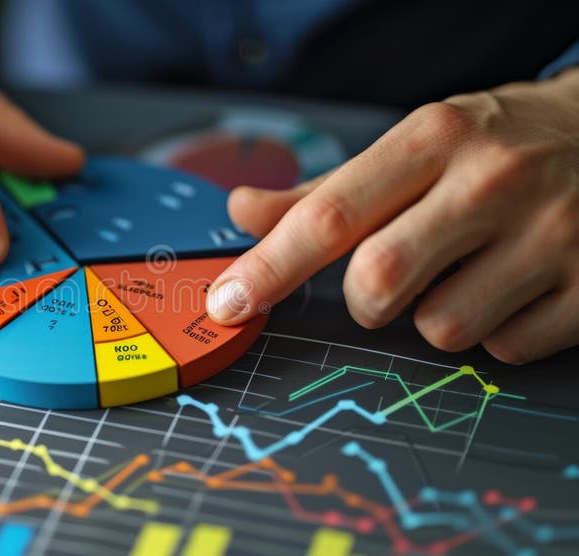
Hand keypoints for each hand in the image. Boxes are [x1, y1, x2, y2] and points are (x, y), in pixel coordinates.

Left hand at [208, 70, 578, 363]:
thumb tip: (242, 213)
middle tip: (386, 279)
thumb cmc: (495, 144)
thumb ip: (325, 190)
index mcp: (435, 138)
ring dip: (433, 316)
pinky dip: (493, 331)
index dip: (269, 267)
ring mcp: (551, 236)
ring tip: (465, 271)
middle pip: (377, 283)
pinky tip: (511, 287)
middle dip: (364, 300)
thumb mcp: (415, 144)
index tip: (228, 302)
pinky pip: (505, 350)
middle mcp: (493, 182)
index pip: (330, 216)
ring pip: (441, 329)